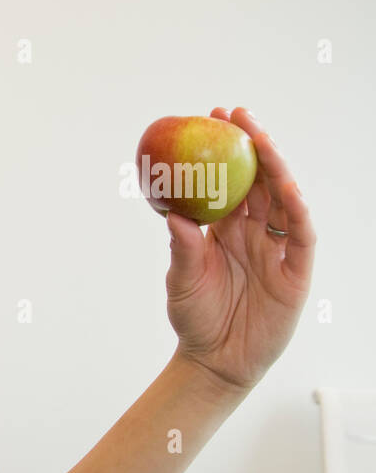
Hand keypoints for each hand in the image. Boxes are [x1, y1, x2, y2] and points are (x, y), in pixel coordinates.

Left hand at [164, 107, 315, 393]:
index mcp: (223, 230)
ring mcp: (276, 248)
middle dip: (250, 144)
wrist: (214, 359)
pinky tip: (285, 187)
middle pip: (258, 180)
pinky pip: (298, 233)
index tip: (210, 119)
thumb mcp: (182, 279)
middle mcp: (252, 232)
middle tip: (235, 113)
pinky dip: (294, 209)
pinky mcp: (295, 270)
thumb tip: (173, 214)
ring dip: (273, 167)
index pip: (229, 182)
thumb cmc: (194, 318)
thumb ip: (182, 248)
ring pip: (280, 198)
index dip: (224, 151)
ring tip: (259, 138)